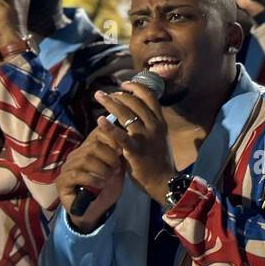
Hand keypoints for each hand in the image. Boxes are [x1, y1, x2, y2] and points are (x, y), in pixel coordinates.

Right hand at [58, 126, 125, 232]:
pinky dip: (92, 179)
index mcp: (88, 149)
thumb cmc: (106, 189)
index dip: (110, 138)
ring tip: (109, 177)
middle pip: (92, 146)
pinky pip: (76, 175)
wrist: (96, 211)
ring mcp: (67, 167)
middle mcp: (76, 155)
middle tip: (117, 168)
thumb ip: (119, 156)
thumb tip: (124, 140)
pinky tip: (101, 184)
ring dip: (101, 169)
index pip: (97, 133)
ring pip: (85, 159)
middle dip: (109, 157)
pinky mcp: (62, 181)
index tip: (121, 150)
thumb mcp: (117, 171)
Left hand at [94, 81, 174, 203]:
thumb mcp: (159, 138)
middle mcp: (154, 126)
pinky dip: (109, 127)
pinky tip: (99, 120)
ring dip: (110, 103)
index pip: (150, 97)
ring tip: (99, 97)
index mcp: (160, 122)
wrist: (164, 181)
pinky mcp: (136, 150)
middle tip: (105, 93)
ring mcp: (145, 137)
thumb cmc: (159, 161)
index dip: (136, 87)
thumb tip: (133, 114)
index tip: (124, 84)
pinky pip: (120, 136)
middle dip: (118, 94)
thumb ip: (148, 125)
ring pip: (126, 114)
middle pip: (134, 102)